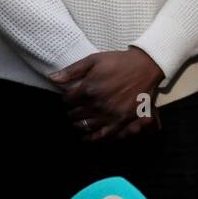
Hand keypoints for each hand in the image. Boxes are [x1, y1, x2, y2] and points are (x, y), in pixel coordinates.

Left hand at [50, 46, 164, 141]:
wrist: (146, 66)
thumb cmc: (119, 61)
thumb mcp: (94, 60)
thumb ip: (72, 70)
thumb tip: (52, 79)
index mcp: (89, 89)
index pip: (67, 101)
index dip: (66, 99)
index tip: (70, 97)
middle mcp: (98, 104)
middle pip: (74, 115)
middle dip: (72, 111)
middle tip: (75, 107)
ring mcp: (110, 115)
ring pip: (85, 126)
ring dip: (79, 124)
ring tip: (79, 120)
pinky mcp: (122, 121)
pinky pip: (103, 135)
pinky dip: (92, 138)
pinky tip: (86, 137)